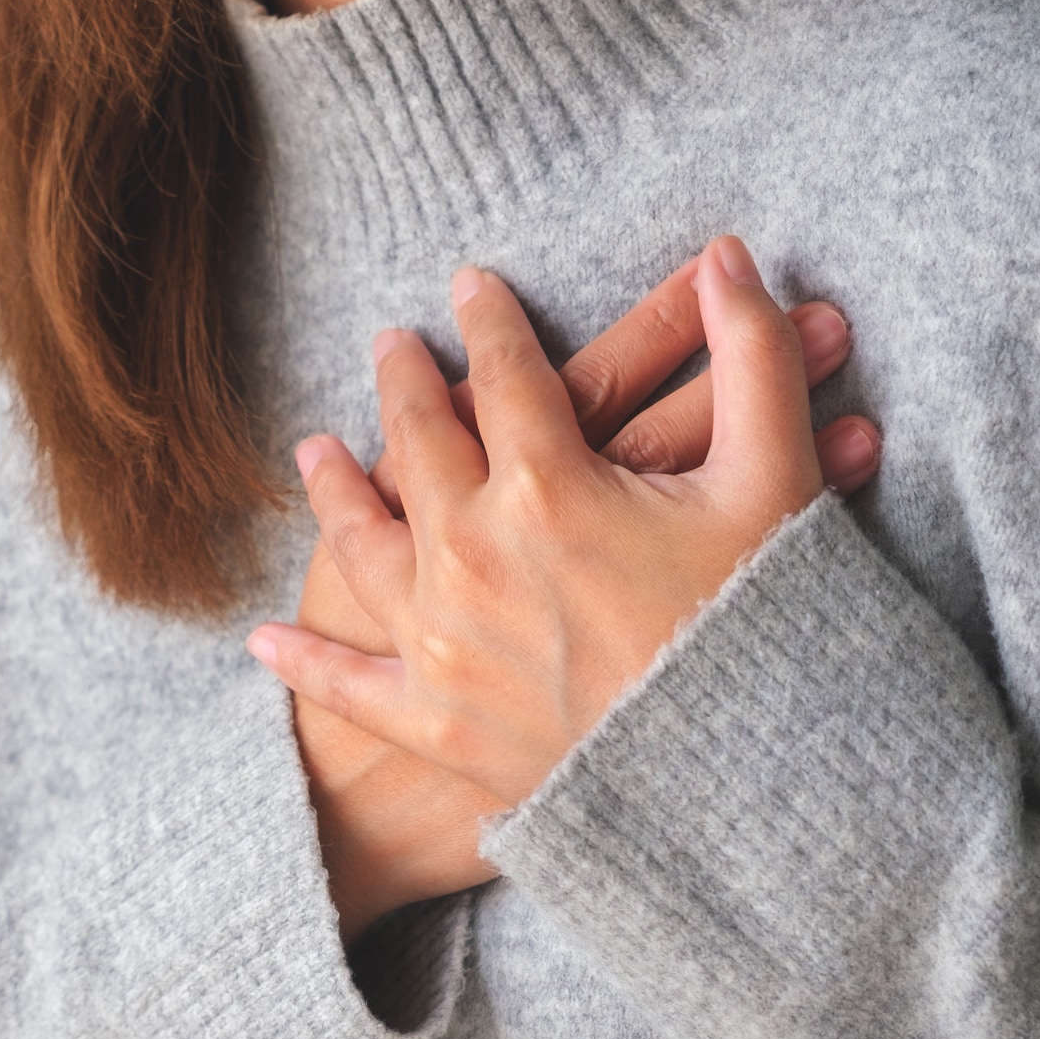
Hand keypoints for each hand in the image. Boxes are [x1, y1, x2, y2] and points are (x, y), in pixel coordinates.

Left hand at [257, 237, 827, 836]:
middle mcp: (469, 553)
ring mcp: (439, 641)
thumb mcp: (774, 480)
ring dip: (334, 490)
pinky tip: (264, 638)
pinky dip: (303, 660)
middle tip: (388, 347)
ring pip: (363, 543)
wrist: (736, 784)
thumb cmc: (760, 630)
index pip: (504, 374)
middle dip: (403, 384)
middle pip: (418, 443)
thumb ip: (752, 357)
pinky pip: (348, 685)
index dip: (488, 321)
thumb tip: (731, 255)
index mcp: (544, 485)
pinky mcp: (432, 721)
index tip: (469, 287)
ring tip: (314, 452)